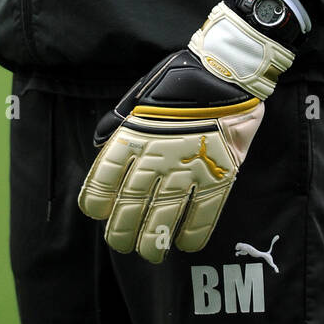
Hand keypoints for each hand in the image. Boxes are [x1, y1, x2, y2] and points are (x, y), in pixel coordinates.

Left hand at [77, 2, 293, 263]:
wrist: (227, 71)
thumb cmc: (180, 80)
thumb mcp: (141, 94)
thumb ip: (121, 123)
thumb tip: (101, 145)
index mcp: (134, 133)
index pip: (104, 178)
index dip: (96, 200)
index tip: (97, 212)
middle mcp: (157, 154)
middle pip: (130, 204)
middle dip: (121, 230)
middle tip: (120, 243)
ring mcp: (189, 166)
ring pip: (163, 216)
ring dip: (152, 241)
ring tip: (149, 253)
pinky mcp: (220, 174)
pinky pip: (204, 213)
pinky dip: (193, 234)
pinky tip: (184, 244)